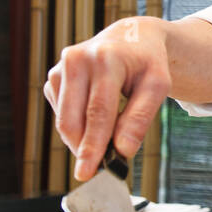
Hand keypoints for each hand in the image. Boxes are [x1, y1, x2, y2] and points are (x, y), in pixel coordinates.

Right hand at [44, 17, 172, 180]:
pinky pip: (61, 114)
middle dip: (83, 149)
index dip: (93, 145)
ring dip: (81, 139)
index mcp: (106, 59)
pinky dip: (77, 126)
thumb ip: (141, 117)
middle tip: (97, 169)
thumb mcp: (157, 85)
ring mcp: (61, 67)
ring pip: (63, 120)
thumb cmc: (147, 63)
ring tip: (105, 141)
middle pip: (73, 119)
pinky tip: (95, 120)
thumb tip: (123, 150)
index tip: (88, 172)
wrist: (131, 38)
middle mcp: (77, 59)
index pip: (98, 112)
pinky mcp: (54, 77)